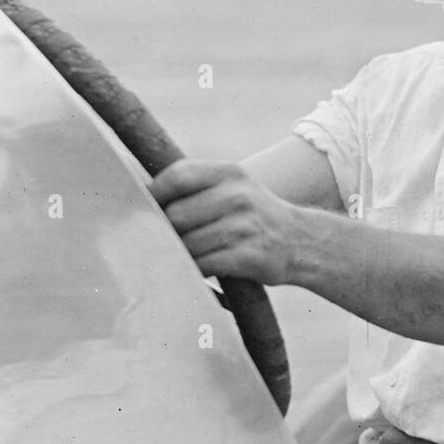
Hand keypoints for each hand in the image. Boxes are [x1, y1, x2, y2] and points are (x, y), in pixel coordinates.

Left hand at [148, 160, 308, 284]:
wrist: (302, 241)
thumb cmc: (254, 216)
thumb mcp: (234, 187)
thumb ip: (196, 188)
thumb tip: (140, 199)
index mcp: (231, 172)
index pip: (178, 176)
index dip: (154, 194)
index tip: (144, 209)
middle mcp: (239, 195)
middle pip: (177, 215)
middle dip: (165, 232)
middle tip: (161, 242)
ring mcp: (245, 226)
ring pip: (187, 244)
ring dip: (177, 255)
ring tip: (179, 258)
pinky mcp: (249, 256)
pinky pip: (204, 265)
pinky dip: (193, 271)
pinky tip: (195, 271)